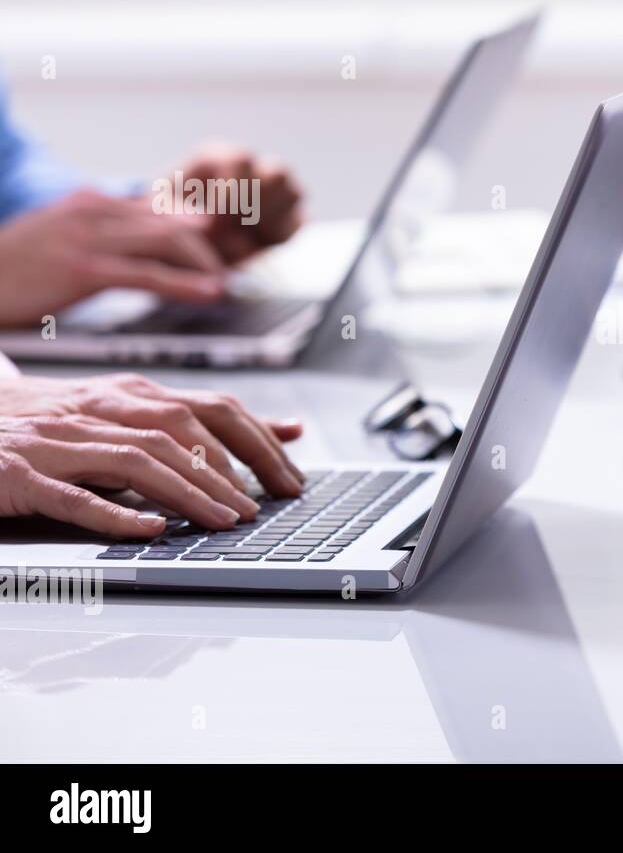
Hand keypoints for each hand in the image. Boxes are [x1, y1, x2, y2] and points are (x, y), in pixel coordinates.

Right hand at [0, 189, 225, 326]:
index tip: (226, 249)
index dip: (198, 229)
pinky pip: (149, 274)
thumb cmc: (15, 268)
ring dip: (208, 262)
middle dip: (211, 246)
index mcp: (93, 202)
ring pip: (169, 240)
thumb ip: (105, 235)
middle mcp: (96, 210)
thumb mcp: (63, 239)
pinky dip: (187, 283)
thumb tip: (149, 246)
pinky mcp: (86, 269)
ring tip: (230, 284)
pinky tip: (211, 293)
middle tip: (239, 268)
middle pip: (173, 220)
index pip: (161, 208)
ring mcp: (90, 238)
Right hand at [0, 372, 304, 509]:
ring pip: (137, 459)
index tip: (290, 474)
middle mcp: (95, 410)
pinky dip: (116, 514)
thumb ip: (184, 430)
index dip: (255, 439)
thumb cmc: (41, 433)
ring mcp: (54, 440)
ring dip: (189, 492)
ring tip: (224, 521)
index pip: (207, 409)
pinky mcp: (15, 474)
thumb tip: (271, 437)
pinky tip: (151, 531)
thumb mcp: (116, 422)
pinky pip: (73, 495)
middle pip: (181, 430)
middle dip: (230, 470)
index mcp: (124, 396)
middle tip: (262, 508)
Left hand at [166, 142, 303, 264]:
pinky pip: (301, 221)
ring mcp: (278, 191)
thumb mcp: (160, 213)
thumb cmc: (170, 220)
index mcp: (220, 156)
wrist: (186, 241)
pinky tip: (253, 247)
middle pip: (276, 172)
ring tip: (238, 241)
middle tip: (229, 236)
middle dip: (253, 208)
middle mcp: (254, 167)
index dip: (231, 191)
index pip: (240, 158)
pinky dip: (280, 237)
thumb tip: (205, 224)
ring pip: (294, 192)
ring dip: (268, 221)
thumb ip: (175, 213)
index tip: (213, 224)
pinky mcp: (293, 216)